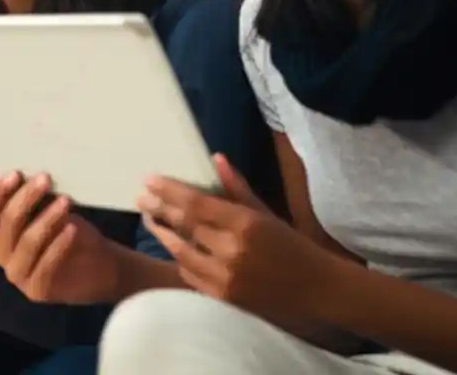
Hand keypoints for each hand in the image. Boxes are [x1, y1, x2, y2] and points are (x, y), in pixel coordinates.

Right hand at [0, 171, 120, 303]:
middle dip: (26, 197)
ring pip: (26, 241)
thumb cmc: (73, 233)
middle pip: (7, 221)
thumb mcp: (53, 211)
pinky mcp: (36, 290)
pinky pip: (45, 264)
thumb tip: (30, 177)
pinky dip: (58, 244)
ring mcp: (17, 274)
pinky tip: (72, 228)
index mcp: (0, 231)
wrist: (102, 269)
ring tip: (65, 201)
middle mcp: (2, 253)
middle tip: (46, 179)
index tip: (17, 174)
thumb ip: (37, 200)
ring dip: (46, 218)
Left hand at [138, 154, 336, 319]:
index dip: (169, 190)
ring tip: (149, 219)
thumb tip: (216, 158)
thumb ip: (237, 188)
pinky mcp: (221, 298)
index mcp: (245, 224)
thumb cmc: (291, 246)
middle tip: (140, 197)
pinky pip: (189, 274)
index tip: (149, 179)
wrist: (315, 290)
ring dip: (162, 233)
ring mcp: (224, 278)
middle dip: (158, 209)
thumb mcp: (266, 213)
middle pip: (184, 225)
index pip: (196, 203)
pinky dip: (179, 258)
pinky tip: (172, 245)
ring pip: (180, 251)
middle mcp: (232, 251)